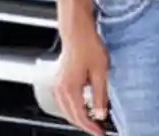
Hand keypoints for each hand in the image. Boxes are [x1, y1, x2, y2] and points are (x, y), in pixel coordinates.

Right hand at [55, 21, 109, 135]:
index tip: (101, 133)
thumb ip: (100, 95)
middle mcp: (60, 89)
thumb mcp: (100, 72)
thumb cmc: (89, 47)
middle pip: (71, 116)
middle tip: (99, 130)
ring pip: (67, 110)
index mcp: (70, 89)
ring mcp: (57, 85)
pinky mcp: (59, 81)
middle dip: (85, 125)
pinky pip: (64, 102)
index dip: (92, 127)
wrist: (77, 32)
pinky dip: (74, 109)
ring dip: (79, 118)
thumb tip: (101, 114)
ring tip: (93, 122)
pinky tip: (84, 109)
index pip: (80, 116)